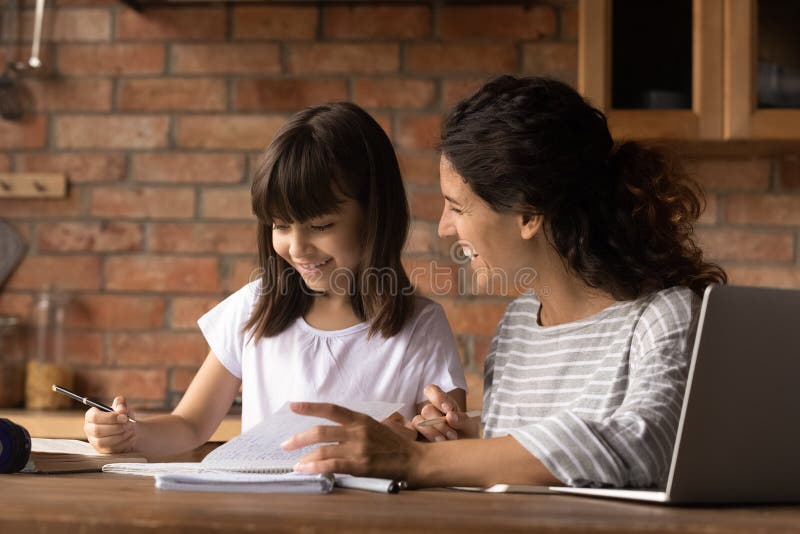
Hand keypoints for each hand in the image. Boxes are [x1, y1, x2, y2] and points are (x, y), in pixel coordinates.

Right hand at [84, 396, 136, 452]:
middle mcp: (90, 429)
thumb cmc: (122, 416)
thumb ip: (121, 403)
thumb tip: (121, 409)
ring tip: (131, 429)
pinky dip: (124, 442)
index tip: (124, 417)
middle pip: (98, 430)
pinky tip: (131, 436)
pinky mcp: (103, 451)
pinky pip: (112, 449)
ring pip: (104, 442)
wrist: (128, 429)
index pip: (95, 417)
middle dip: (117, 427)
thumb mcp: (122, 407)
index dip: (111, 417)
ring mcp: (95, 442)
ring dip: (121, 435)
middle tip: (130, 424)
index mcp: (91, 416)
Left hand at [281, 402, 422, 483]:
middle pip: (320, 431)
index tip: (293, 406)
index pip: (331, 409)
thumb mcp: (374, 427)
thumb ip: (353, 427)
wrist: (414, 459)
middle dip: (298, 439)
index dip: (310, 407)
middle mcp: (357, 430)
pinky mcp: (360, 464)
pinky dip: (315, 468)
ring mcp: (358, 448)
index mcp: (360, 418)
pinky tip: (306, 470)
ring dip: (305, 458)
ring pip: (323, 450)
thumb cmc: (394, 444)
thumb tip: (330, 434)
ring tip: (296, 463)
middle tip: (285, 445)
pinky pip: (332, 465)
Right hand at [413, 384, 479, 440]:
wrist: (466, 454)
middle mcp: (430, 412)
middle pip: (427, 409)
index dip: (438, 398)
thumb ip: (461, 419)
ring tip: (445, 441)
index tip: (449, 410)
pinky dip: (425, 438)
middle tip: (453, 435)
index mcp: (442, 403)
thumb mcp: (469, 426)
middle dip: (440, 423)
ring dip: (432, 432)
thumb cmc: (467, 436)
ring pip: (419, 421)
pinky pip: (412, 434)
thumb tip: (449, 416)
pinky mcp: (416, 437)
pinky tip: (435, 445)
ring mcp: (422, 424)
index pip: (431, 391)